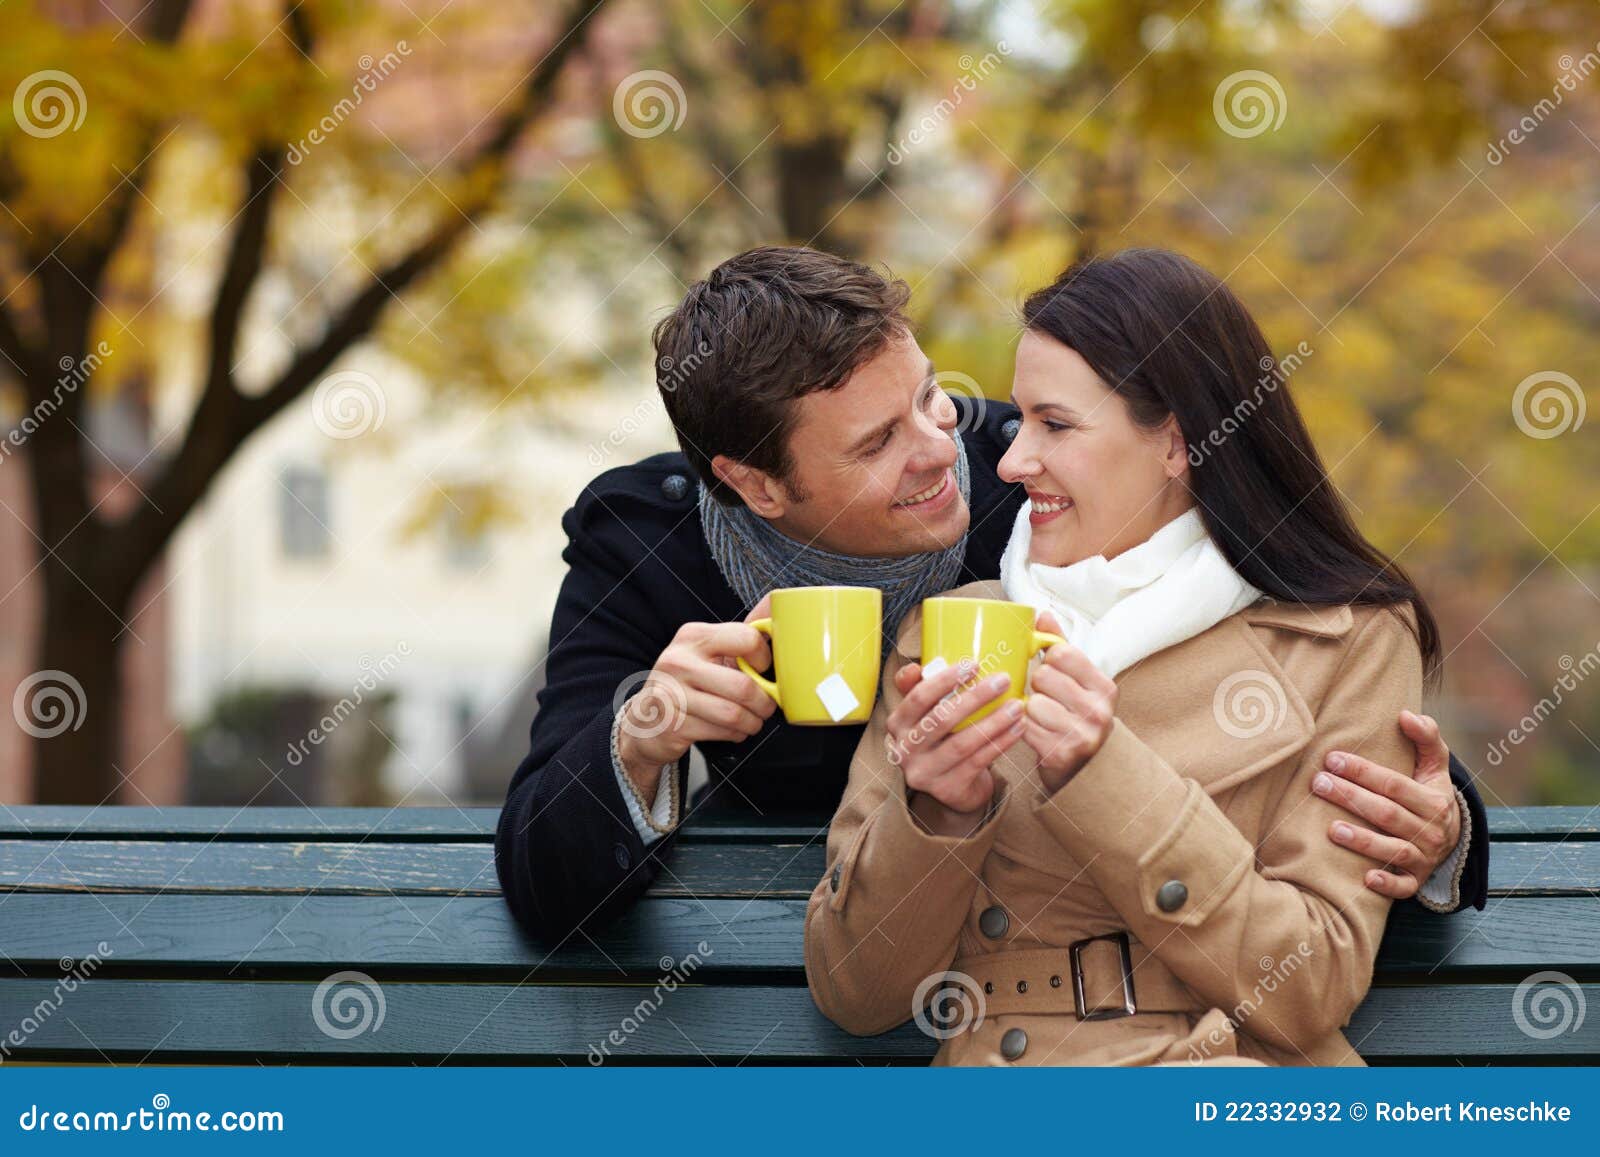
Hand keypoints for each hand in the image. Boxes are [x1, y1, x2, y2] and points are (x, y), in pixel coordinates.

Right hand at [614, 597, 778, 793]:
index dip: (764, 658)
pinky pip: (721, 732)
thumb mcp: (709, 651)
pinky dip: (736, 734)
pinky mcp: (673, 724)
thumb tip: (778, 600)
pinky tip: (733, 730)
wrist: (646, 719)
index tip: (763, 669)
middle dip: (765, 703)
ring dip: (752, 722)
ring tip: (752, 721)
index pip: (746, 639)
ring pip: (734, 714)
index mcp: (693, 636)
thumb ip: (742, 632)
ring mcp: (672, 693)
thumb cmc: (689, 681)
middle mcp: (679, 661)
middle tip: (766, 706)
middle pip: (743, 686)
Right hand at [887, 657, 1023, 838]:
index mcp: (897, 724)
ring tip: (1017, 706)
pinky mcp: (946, 789)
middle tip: (1003, 680)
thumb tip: (919, 668)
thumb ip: (920, 689)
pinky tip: (1017, 729)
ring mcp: (924, 773)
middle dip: (976, 696)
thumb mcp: (926, 715)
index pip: (918, 697)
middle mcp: (904, 749)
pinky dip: (1000, 743)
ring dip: (994, 722)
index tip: (974, 664)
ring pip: (962, 743)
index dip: (945, 680)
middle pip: (942, 718)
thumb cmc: (942, 740)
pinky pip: (978, 762)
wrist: (951, 787)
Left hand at [1022, 611, 1117, 793]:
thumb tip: (1042, 614)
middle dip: (1037, 686)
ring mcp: (1080, 734)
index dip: (1048, 661)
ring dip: (1029, 710)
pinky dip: (1024, 728)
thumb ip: (1060, 645)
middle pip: (1043, 677)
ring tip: (1041, 718)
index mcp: (1104, 687)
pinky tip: (1036, 732)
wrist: (1085, 770)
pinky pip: (1025, 727)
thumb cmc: (1075, 716)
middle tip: (1046, 698)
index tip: (1053, 673)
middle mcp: (1097, 710)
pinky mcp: (1059, 753)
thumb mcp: (1077, 680)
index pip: (1061, 653)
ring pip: (1032, 703)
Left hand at [1314, 710, 1460, 899]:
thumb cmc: (1430, 793)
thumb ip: (1426, 737)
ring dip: (1363, 841)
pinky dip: (1387, 884)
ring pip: (1393, 849)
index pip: (1394, 784)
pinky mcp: (1415, 880)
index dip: (1363, 771)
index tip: (1332, 759)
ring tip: (1332, 829)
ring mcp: (1424, 857)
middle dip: (1351, 798)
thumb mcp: (1435, 765)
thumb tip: (1406, 714)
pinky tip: (1366, 878)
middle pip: (1387, 814)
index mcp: (1433, 800)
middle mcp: (1430, 830)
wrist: (1451, 838)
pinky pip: (1404, 886)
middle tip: (1318, 783)